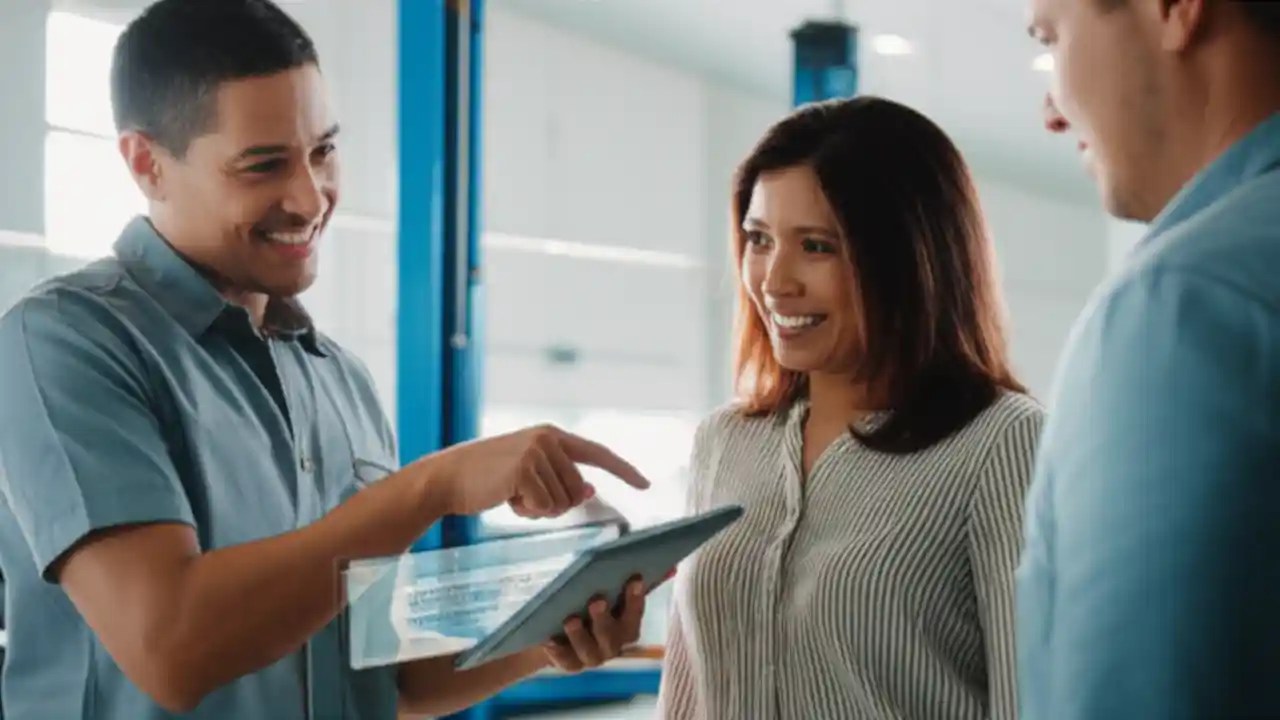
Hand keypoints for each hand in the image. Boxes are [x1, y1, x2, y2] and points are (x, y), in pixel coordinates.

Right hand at [429, 424, 649, 517]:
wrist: (448, 477)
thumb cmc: (489, 478)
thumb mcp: (529, 475)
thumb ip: (560, 478)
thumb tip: (589, 490)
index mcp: (552, 435)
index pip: (598, 453)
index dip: (623, 470)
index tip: (646, 484)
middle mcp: (548, 439)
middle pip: (578, 490)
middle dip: (556, 504)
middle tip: (526, 498)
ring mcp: (536, 451)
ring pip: (562, 502)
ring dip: (539, 509)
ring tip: (512, 494)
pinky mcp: (525, 468)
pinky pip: (544, 507)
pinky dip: (527, 511)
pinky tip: (506, 498)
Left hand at [541, 577, 646, 672]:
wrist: (557, 632)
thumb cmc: (583, 604)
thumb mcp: (598, 592)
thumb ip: (615, 582)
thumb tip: (644, 565)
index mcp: (625, 626)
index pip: (634, 614)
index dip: (636, 599)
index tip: (634, 580)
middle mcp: (612, 644)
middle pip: (612, 636)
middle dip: (604, 618)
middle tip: (597, 601)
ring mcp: (592, 656)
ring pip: (589, 650)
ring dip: (580, 635)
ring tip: (570, 620)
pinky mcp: (571, 664)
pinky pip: (565, 660)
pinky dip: (557, 651)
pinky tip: (549, 640)